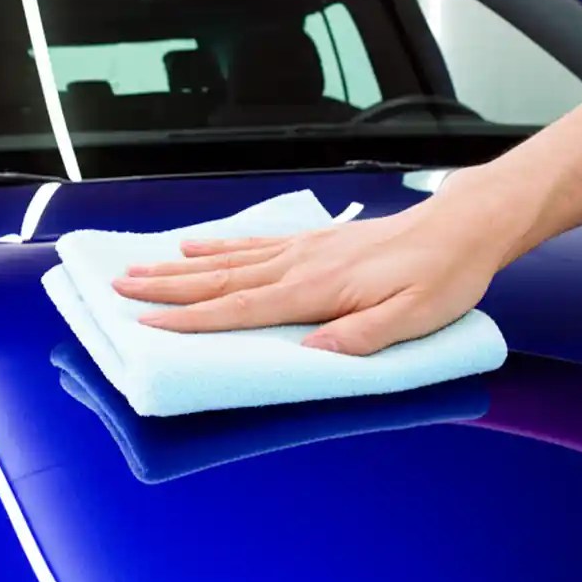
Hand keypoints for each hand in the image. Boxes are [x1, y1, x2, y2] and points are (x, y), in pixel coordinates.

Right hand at [111, 168, 527, 354]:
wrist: (462, 227)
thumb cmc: (442, 277)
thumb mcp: (414, 318)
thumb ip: (361, 337)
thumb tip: (310, 353)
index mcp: (315, 290)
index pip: (239, 308)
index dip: (191, 319)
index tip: (149, 325)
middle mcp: (297, 266)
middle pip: (218, 280)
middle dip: (165, 288)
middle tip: (119, 289)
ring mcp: (300, 250)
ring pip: (225, 260)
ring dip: (177, 267)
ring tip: (137, 268)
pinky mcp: (310, 242)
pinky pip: (250, 244)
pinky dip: (216, 245)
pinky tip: (191, 245)